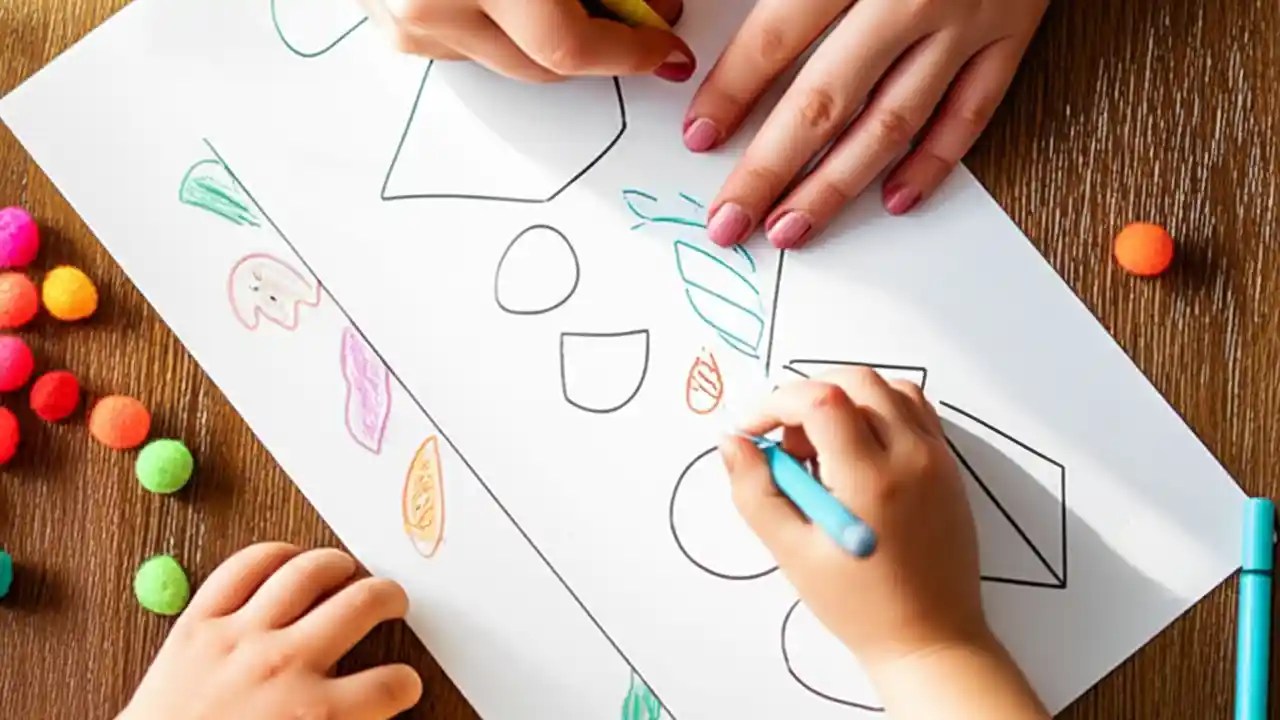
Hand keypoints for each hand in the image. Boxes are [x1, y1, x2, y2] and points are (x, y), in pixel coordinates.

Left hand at [119, 544, 421, 719]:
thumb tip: (363, 715)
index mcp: (316, 715)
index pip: (389, 685)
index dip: (405, 683)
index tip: (401, 683)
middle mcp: (285, 666)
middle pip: (363, 604)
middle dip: (390, 598)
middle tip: (392, 601)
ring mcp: (240, 638)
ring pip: (309, 571)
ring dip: (340, 564)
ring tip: (347, 570)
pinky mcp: (197, 623)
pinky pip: (243, 567)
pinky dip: (273, 554)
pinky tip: (288, 559)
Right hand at [360, 0, 694, 82]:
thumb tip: (646, 4)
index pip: (570, 48)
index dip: (628, 50)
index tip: (663, 49)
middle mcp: (435, 4)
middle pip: (541, 64)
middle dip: (595, 45)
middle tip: (635, 15)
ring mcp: (406, 20)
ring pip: (503, 57)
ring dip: (539, 32)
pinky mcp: (390, 25)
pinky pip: (462, 43)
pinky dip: (494, 20)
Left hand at [688, 0, 1048, 247]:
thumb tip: (704, 0)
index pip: (778, 35)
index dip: (732, 92)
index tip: (699, 136)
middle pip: (826, 100)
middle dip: (769, 170)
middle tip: (731, 219)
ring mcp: (969, 20)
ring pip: (892, 124)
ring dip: (836, 186)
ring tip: (792, 227)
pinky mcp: (1014, 34)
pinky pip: (970, 115)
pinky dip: (932, 164)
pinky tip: (894, 200)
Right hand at [721, 368, 982, 662]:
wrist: (930, 639)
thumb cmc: (859, 606)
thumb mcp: (793, 553)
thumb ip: (756, 492)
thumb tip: (732, 443)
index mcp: (871, 479)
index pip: (820, 400)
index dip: (775, 404)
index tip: (752, 432)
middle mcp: (911, 456)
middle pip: (855, 380)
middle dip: (808, 398)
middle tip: (789, 447)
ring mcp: (937, 458)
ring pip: (888, 387)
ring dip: (845, 399)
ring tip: (823, 449)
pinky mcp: (949, 467)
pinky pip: (915, 410)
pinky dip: (879, 410)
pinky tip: (857, 451)